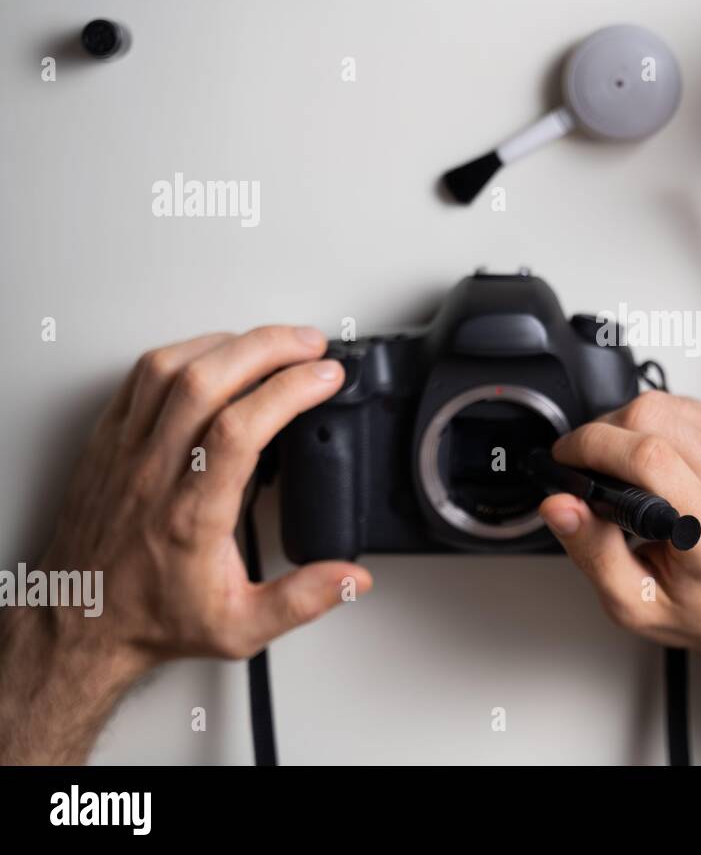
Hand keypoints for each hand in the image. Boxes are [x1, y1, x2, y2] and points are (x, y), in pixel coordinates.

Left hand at [0, 327, 372, 763]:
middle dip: (267, 348)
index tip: (326, 377)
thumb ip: (303, 600)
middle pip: (205, 382)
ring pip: (169, 369)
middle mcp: (154, 475)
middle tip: (308, 344)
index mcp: (192, 516)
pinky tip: (215, 354)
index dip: (289, 391)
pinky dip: (185, 352)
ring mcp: (125, 453)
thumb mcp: (240, 628)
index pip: (240, 430)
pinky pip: (139, 377)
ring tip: (268, 342)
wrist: (80, 623)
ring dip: (227, 343)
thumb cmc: (151, 618)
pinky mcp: (107, 442)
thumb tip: (352, 577)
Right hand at [537, 391, 700, 665]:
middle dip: (603, 431)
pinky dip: (661, 424)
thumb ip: (592, 553)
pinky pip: (690, 407)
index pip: (648, 458)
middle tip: (590, 464)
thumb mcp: (638, 605)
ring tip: (623, 465)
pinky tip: (658, 458)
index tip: (567, 456)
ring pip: (668, 403)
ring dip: (629, 425)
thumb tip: (560, 506)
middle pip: (653, 416)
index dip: (592, 445)